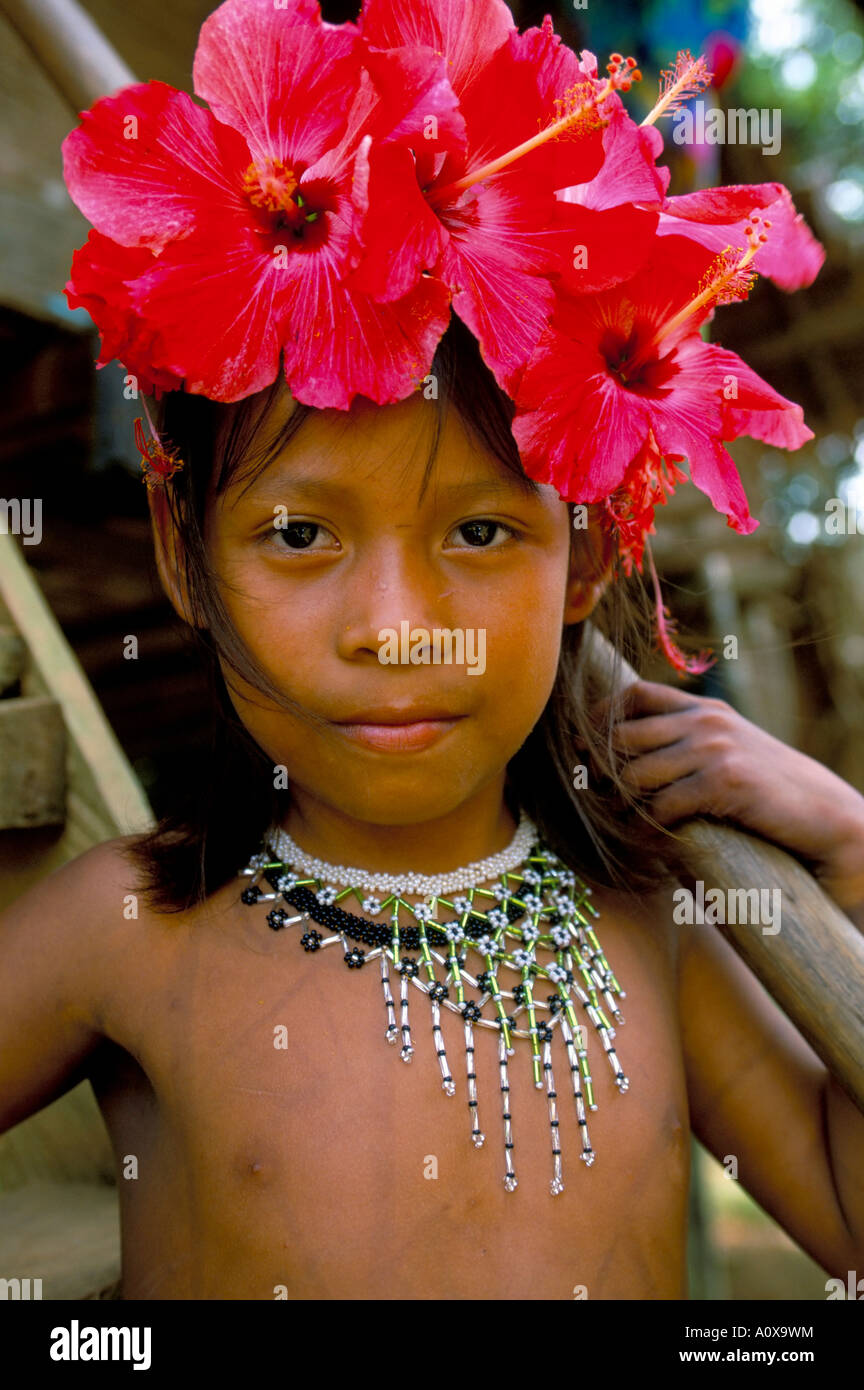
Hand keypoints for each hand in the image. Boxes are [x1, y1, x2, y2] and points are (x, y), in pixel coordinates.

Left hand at [590, 681, 863, 893]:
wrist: (827, 815)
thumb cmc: (771, 794)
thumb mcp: (731, 754)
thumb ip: (689, 747)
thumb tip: (625, 766)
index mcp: (706, 710)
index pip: (636, 694)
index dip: (600, 718)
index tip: (582, 748)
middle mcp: (706, 721)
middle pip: (623, 735)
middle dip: (599, 770)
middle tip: (594, 799)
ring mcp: (715, 749)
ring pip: (635, 774)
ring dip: (618, 807)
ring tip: (620, 827)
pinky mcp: (723, 782)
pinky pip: (660, 806)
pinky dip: (645, 830)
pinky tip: (649, 844)